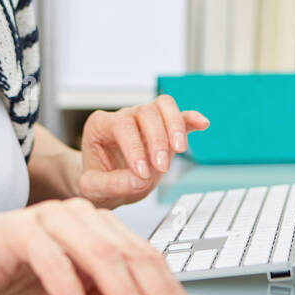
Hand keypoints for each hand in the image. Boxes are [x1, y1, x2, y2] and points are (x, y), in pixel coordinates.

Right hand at [0, 199, 197, 294]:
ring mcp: (52, 218)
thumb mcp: (74, 293)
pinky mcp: (21, 229)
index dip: (168, 289)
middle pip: (130, 253)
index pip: (145, 255)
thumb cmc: (17, 273)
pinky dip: (70, 290)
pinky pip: (53, 259)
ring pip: (99, 253)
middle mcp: (82, 214)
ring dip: (123, 293)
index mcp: (100, 224)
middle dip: (156, 293)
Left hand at [77, 95, 208, 208]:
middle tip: (162, 168)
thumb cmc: (96, 182)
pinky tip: (202, 124)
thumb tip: (139, 178)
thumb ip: (111, 184)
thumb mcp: (92, 189)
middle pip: (145, 112)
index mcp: (100, 125)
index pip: (122, 125)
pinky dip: (190, 118)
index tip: (142, 173)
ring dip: (174, 126)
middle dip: (157, 140)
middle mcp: (123, 116)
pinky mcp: (162, 128)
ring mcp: (144, 120)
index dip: (135, 147)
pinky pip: (178, 115)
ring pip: (163, 106)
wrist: (105, 184)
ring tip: (180, 149)